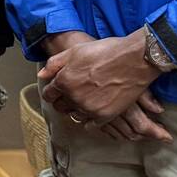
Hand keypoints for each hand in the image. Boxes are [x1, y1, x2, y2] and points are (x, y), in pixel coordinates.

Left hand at [38, 30, 168, 140]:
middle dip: (62, 100)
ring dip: (76, 109)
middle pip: (60, 107)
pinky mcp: (105, 116)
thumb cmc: (105, 51)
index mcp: (63, 81)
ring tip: (84, 101)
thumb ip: (55, 64)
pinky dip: (90, 119)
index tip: (58, 89)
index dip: (52, 91)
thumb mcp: (75, 51)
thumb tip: (42, 75)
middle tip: (71, 94)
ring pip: (74, 116)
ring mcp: (89, 108)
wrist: (135, 59)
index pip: (48, 94)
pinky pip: (90, 125)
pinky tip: (94, 110)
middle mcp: (73, 97)